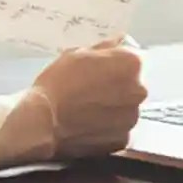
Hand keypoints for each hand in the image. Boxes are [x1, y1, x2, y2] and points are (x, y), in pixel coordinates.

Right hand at [24, 38, 147, 159]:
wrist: (43, 121)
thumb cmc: (58, 82)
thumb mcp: (78, 52)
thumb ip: (106, 46)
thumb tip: (120, 42)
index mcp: (132, 64)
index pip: (133, 57)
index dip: (115, 61)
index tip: (100, 68)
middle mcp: (139, 91)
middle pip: (133, 84)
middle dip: (117, 84)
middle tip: (91, 88)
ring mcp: (132, 118)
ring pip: (126, 107)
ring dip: (113, 106)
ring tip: (87, 108)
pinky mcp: (123, 140)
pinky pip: (119, 128)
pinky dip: (108, 127)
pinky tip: (88, 123)